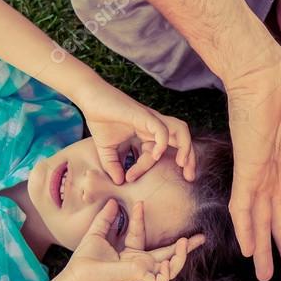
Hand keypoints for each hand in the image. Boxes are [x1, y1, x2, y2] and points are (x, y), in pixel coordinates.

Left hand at [55, 199, 203, 280]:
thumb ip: (107, 218)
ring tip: (186, 242)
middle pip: (169, 255)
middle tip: (202, 236)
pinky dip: (169, 272)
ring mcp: (142, 273)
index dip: (141, 218)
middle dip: (187, 247)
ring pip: (170, 268)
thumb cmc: (85, 260)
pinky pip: (161, 280)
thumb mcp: (97, 233)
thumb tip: (113, 201)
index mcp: (130, 253)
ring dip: (181, 257)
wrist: (77, 275)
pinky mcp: (141, 279)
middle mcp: (139, 264)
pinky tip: (170, 261)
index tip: (139, 203)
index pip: (142, 234)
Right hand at [74, 75, 195, 182]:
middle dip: (190, 159)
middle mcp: (154, 127)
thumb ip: (113, 166)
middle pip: (182, 141)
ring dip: (186, 148)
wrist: (91, 98)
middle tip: (190, 177)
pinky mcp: (144, 115)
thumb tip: (118, 182)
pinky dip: (163, 142)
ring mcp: (151, 120)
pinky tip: (156, 155)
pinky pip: (162, 129)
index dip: (144, 169)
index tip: (129, 178)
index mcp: (148, 134)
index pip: (156, 155)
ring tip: (183, 164)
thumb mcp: (107, 150)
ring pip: (180, 131)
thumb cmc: (100, 120)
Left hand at [225, 53, 280, 280]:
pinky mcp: (247, 170)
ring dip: (265, 250)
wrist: (266, 74)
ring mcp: (259, 175)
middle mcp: (273, 176)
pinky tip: (248, 249)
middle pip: (279, 221)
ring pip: (261, 221)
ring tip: (266, 277)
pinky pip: (243, 205)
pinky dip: (245, 228)